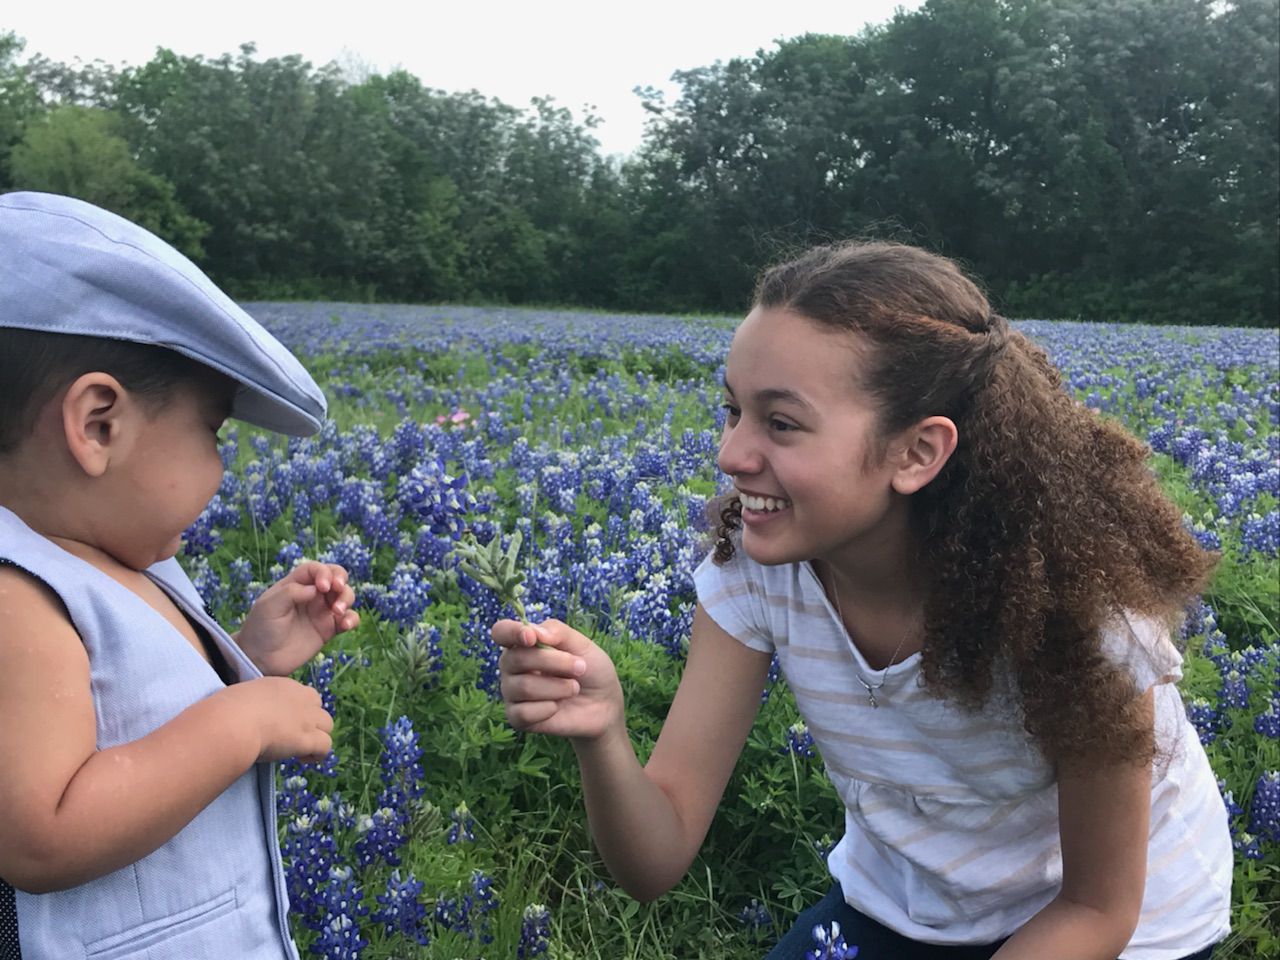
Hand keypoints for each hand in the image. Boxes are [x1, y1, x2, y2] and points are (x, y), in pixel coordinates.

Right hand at [220, 677, 333, 762]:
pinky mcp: (308, 738)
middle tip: (294, 736)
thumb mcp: (242, 696)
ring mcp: (306, 719)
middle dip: (311, 721)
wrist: (234, 722)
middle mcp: (300, 698)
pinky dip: (318, 754)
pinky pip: (326, 746)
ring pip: (328, 725)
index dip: (298, 709)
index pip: (303, 694)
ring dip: (318, 736)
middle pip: (319, 707)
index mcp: (283, 686)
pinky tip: (303, 760)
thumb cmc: (228, 709)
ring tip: (302, 750)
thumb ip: (252, 701)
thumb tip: (245, 710)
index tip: (285, 722)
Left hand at [236, 562, 359, 675]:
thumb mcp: (269, 606)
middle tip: (338, 590)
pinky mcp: (329, 629)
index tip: (323, 587)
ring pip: (345, 596)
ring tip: (337, 612)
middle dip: (341, 581)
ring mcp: (321, 612)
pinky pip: (347, 619)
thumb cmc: (261, 629)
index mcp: (295, 584)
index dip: (324, 572)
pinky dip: (352, 619)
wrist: (260, 660)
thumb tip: (317, 589)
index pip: (315, 569)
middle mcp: (311, 595)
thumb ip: (291, 592)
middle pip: (335, 578)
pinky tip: (346, 625)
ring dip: (347, 599)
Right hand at [494, 618, 622, 740]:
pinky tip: (557, 707)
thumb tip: (532, 632)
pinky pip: (523, 713)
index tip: (531, 638)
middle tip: (580, 667)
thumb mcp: (581, 644)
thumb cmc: (589, 668)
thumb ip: (557, 632)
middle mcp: (512, 666)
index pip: (501, 632)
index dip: (511, 632)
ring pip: (524, 687)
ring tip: (574, 688)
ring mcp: (512, 692)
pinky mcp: (517, 717)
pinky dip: (548, 709)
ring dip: (557, 688)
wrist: (604, 703)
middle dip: (554, 662)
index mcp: (523, 643)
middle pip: (516, 659)